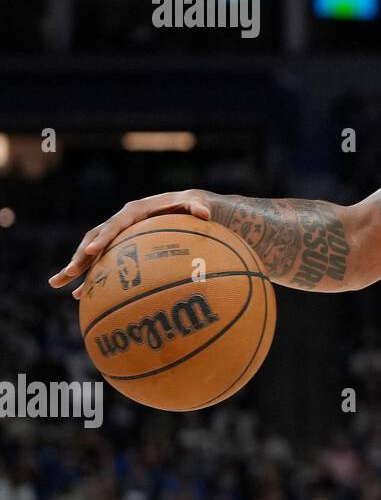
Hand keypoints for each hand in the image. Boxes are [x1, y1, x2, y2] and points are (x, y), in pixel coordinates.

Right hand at [48, 189, 212, 298]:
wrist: (191, 210)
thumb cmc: (194, 206)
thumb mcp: (198, 204)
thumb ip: (199, 207)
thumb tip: (204, 214)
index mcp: (135, 211)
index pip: (115, 225)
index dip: (103, 238)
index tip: (92, 251)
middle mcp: (122, 222)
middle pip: (95, 239)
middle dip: (79, 256)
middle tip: (68, 274)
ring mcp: (119, 236)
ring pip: (91, 251)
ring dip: (75, 267)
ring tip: (56, 284)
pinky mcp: (121, 248)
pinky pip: (102, 263)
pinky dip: (91, 278)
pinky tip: (79, 296)